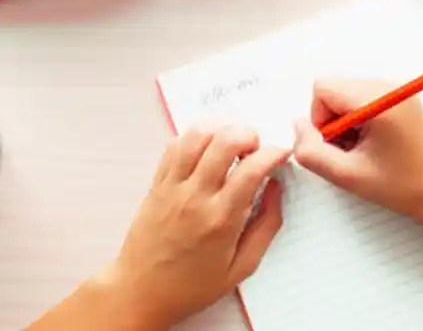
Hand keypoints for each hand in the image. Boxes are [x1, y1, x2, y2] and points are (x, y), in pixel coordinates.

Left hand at [99, 125, 289, 328]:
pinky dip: (195, 137)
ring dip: (221, 129)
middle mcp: (195, 197)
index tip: (282, 155)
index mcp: (221, 220)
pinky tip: (206, 149)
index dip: (275, 153)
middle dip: (249, 134)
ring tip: (231, 144)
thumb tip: (276, 188)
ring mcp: (172, 187)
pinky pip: (174, 146)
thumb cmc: (192, 285)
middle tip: (255, 149)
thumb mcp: (241, 267)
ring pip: (197, 135)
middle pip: (225, 140)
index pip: (252, 169)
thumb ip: (266, 226)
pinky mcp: (157, 184)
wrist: (140, 292)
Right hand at [292, 78, 422, 224]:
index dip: (319, 118)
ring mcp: (399, 90)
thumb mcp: (348, 175)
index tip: (335, 146)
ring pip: (349, 94)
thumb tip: (297, 126)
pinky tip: (376, 145)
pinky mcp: (405, 98)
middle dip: (333, 120)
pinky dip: (362, 119)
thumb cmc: (401, 187)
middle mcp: (389, 86)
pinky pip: (367, 98)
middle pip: (336, 88)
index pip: (323, 87)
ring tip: (365, 151)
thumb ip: (311, 152)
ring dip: (347, 122)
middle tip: (351, 152)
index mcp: (377, 100)